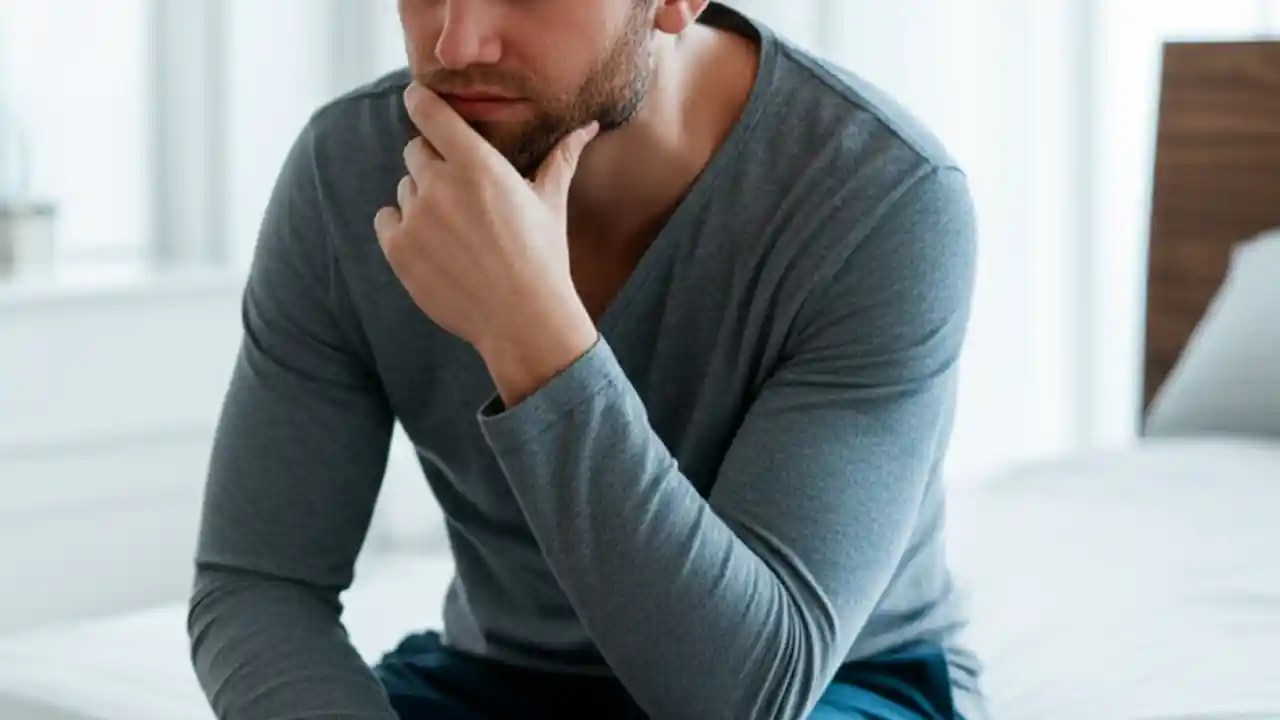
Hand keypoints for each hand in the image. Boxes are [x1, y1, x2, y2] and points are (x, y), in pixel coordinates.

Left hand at [374, 83, 599, 359]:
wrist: (523, 321)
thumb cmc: (542, 259)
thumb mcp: (551, 203)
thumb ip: (561, 157)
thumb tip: (588, 126)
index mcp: (477, 165)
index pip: (428, 112)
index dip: (421, 102)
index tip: (419, 101)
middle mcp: (440, 185)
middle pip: (415, 151)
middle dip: (433, 164)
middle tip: (460, 194)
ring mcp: (416, 218)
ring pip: (404, 189)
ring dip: (422, 200)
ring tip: (456, 231)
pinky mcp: (398, 250)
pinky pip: (386, 220)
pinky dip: (403, 228)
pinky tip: (435, 247)